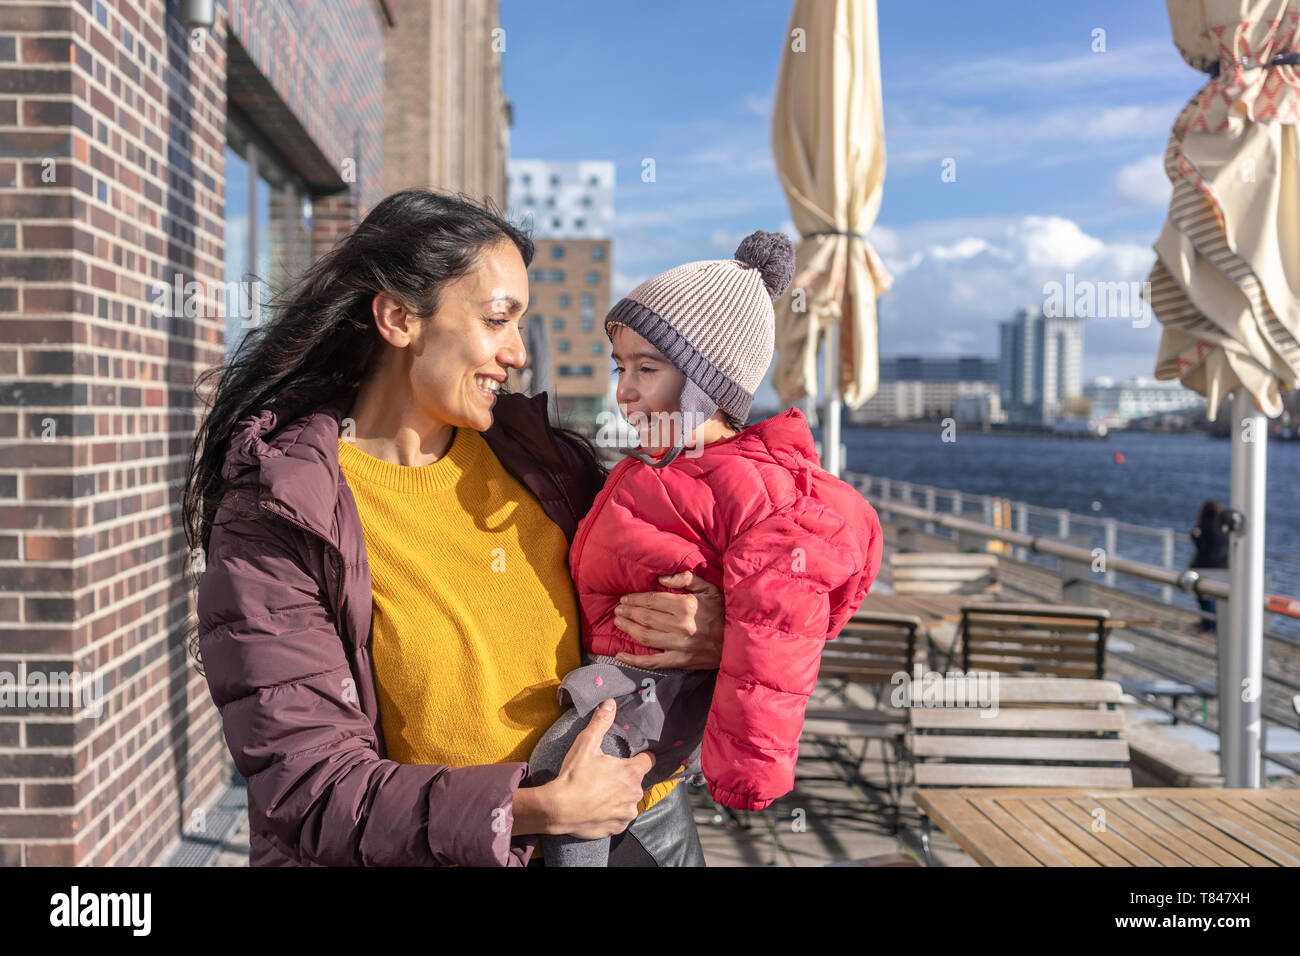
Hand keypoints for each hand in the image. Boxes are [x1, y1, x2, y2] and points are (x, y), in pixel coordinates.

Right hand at [537, 700, 653, 838]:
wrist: (558, 809)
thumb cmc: (573, 775)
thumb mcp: (586, 743)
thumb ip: (601, 722)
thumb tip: (610, 702)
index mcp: (632, 772)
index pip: (648, 759)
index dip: (639, 756)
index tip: (628, 758)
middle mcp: (635, 793)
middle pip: (637, 781)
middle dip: (624, 778)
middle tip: (604, 776)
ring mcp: (627, 813)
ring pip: (629, 800)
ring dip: (619, 797)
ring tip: (599, 793)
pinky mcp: (618, 827)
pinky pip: (620, 817)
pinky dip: (612, 813)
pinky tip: (597, 807)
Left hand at [613, 571, 724, 670]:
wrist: (739, 641)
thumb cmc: (723, 612)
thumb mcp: (710, 589)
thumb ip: (687, 579)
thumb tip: (661, 579)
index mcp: (687, 605)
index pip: (652, 600)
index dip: (635, 598)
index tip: (625, 597)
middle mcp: (681, 625)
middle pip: (646, 616)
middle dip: (628, 611)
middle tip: (618, 608)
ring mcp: (679, 645)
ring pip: (645, 636)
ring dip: (628, 628)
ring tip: (618, 622)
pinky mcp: (681, 661)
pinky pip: (653, 662)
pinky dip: (635, 660)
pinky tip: (620, 656)